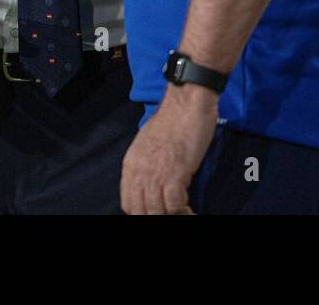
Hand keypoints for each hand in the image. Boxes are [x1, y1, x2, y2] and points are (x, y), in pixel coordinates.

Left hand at [120, 84, 217, 213]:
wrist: (186, 102)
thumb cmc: (173, 120)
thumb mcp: (148, 144)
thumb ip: (146, 165)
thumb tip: (151, 183)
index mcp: (131, 164)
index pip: (128, 203)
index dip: (142, 213)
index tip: (157, 211)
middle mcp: (139, 172)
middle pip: (140, 212)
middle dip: (156, 216)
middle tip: (172, 212)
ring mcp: (155, 174)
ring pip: (157, 212)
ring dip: (172, 215)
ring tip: (184, 213)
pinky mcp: (175, 174)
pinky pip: (175, 206)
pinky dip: (184, 212)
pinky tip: (190, 210)